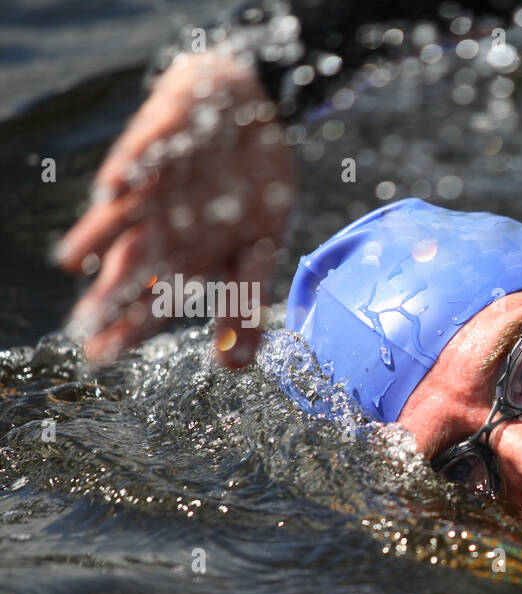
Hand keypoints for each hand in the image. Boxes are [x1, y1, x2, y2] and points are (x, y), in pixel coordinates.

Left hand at [54, 51, 295, 367]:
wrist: (251, 111)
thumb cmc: (254, 187)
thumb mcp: (263, 251)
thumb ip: (246, 308)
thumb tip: (235, 371)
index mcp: (190, 256)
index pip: (156, 300)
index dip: (131, 328)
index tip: (104, 355)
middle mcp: (166, 226)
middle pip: (133, 266)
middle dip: (111, 295)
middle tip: (87, 325)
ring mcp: (159, 185)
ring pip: (123, 216)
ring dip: (99, 237)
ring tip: (75, 261)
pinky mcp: (160, 140)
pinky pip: (143, 156)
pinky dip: (131, 171)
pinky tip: (115, 189)